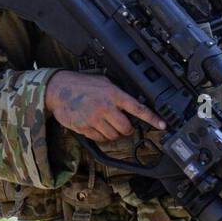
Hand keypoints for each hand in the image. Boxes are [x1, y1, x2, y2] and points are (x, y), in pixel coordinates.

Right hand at [45, 70, 165, 141]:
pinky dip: (100, 136)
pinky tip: (95, 126)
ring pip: (113, 136)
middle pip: (126, 128)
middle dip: (126, 130)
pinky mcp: (84, 127)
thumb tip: (130, 104)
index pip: (137, 108)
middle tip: (122, 126)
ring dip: (113, 134)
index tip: (163, 124)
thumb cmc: (81, 85)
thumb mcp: (103, 82)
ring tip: (106, 124)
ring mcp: (94, 119)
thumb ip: (117, 93)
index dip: (152, 118)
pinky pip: (99, 138)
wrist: (58, 89)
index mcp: (113, 94)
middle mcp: (105, 107)